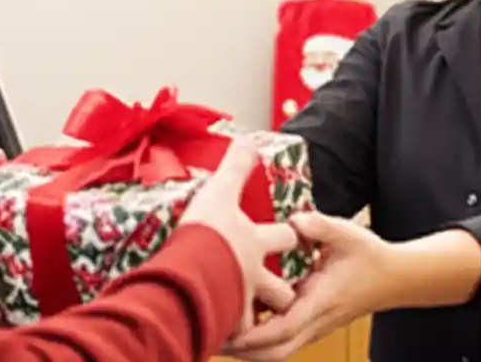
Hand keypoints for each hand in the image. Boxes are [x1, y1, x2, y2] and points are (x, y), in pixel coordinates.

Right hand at [178, 133, 300, 331]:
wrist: (190, 276)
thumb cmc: (208, 234)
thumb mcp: (220, 191)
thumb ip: (234, 167)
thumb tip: (248, 140)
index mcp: (255, 244)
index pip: (284, 238)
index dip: (289, 235)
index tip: (290, 234)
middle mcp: (253, 277)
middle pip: (281, 291)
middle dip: (281, 292)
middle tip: (274, 290)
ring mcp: (238, 304)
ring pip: (259, 321)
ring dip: (253, 320)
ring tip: (244, 322)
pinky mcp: (220, 326)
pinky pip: (229, 338)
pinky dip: (225, 339)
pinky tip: (218, 339)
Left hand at [221, 212, 395, 360]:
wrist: (395, 277)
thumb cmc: (370, 256)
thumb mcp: (347, 233)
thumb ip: (320, 226)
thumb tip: (295, 222)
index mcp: (322, 301)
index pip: (285, 328)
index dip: (254, 334)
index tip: (228, 331)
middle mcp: (316, 320)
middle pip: (275, 352)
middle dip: (242, 351)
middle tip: (211, 337)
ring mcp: (314, 326)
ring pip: (277, 351)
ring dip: (248, 348)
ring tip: (216, 332)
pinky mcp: (311, 324)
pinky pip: (281, 340)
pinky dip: (258, 339)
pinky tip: (237, 322)